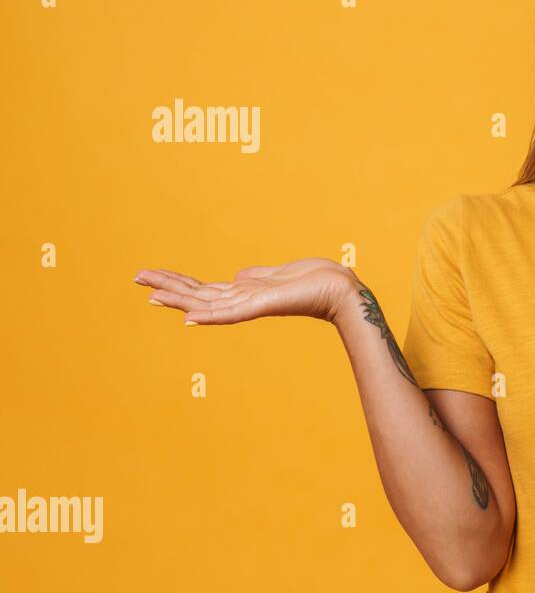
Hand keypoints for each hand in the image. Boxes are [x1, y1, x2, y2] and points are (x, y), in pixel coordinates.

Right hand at [133, 257, 358, 324]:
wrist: (340, 290)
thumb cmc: (315, 282)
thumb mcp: (277, 275)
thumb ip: (255, 277)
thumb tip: (236, 276)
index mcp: (245, 292)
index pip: (203, 288)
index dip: (177, 282)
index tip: (151, 277)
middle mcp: (243, 300)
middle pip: (197, 294)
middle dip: (167, 286)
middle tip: (136, 279)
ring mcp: (251, 305)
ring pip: (207, 303)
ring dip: (179, 298)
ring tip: (151, 293)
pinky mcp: (263, 306)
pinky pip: (232, 314)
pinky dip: (210, 315)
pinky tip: (188, 317)